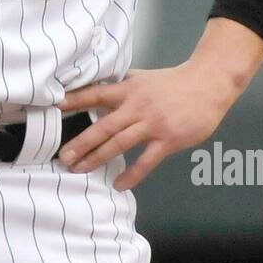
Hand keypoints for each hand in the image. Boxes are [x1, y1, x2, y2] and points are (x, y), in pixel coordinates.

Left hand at [57, 62, 238, 191]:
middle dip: (81, 143)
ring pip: (119, 144)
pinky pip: (146, 161)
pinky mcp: (168, 140)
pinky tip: (119, 184)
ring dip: (97, 158)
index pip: (95, 94)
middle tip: (62, 157)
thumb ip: (121, 86)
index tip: (54, 108)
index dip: (74, 100)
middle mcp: (137, 106)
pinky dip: (132, 175)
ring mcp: (152, 124)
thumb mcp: (142, 78)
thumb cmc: (173, 82)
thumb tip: (96, 89)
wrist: (208, 84)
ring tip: (79, 169)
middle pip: (103, 126)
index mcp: (128, 89)